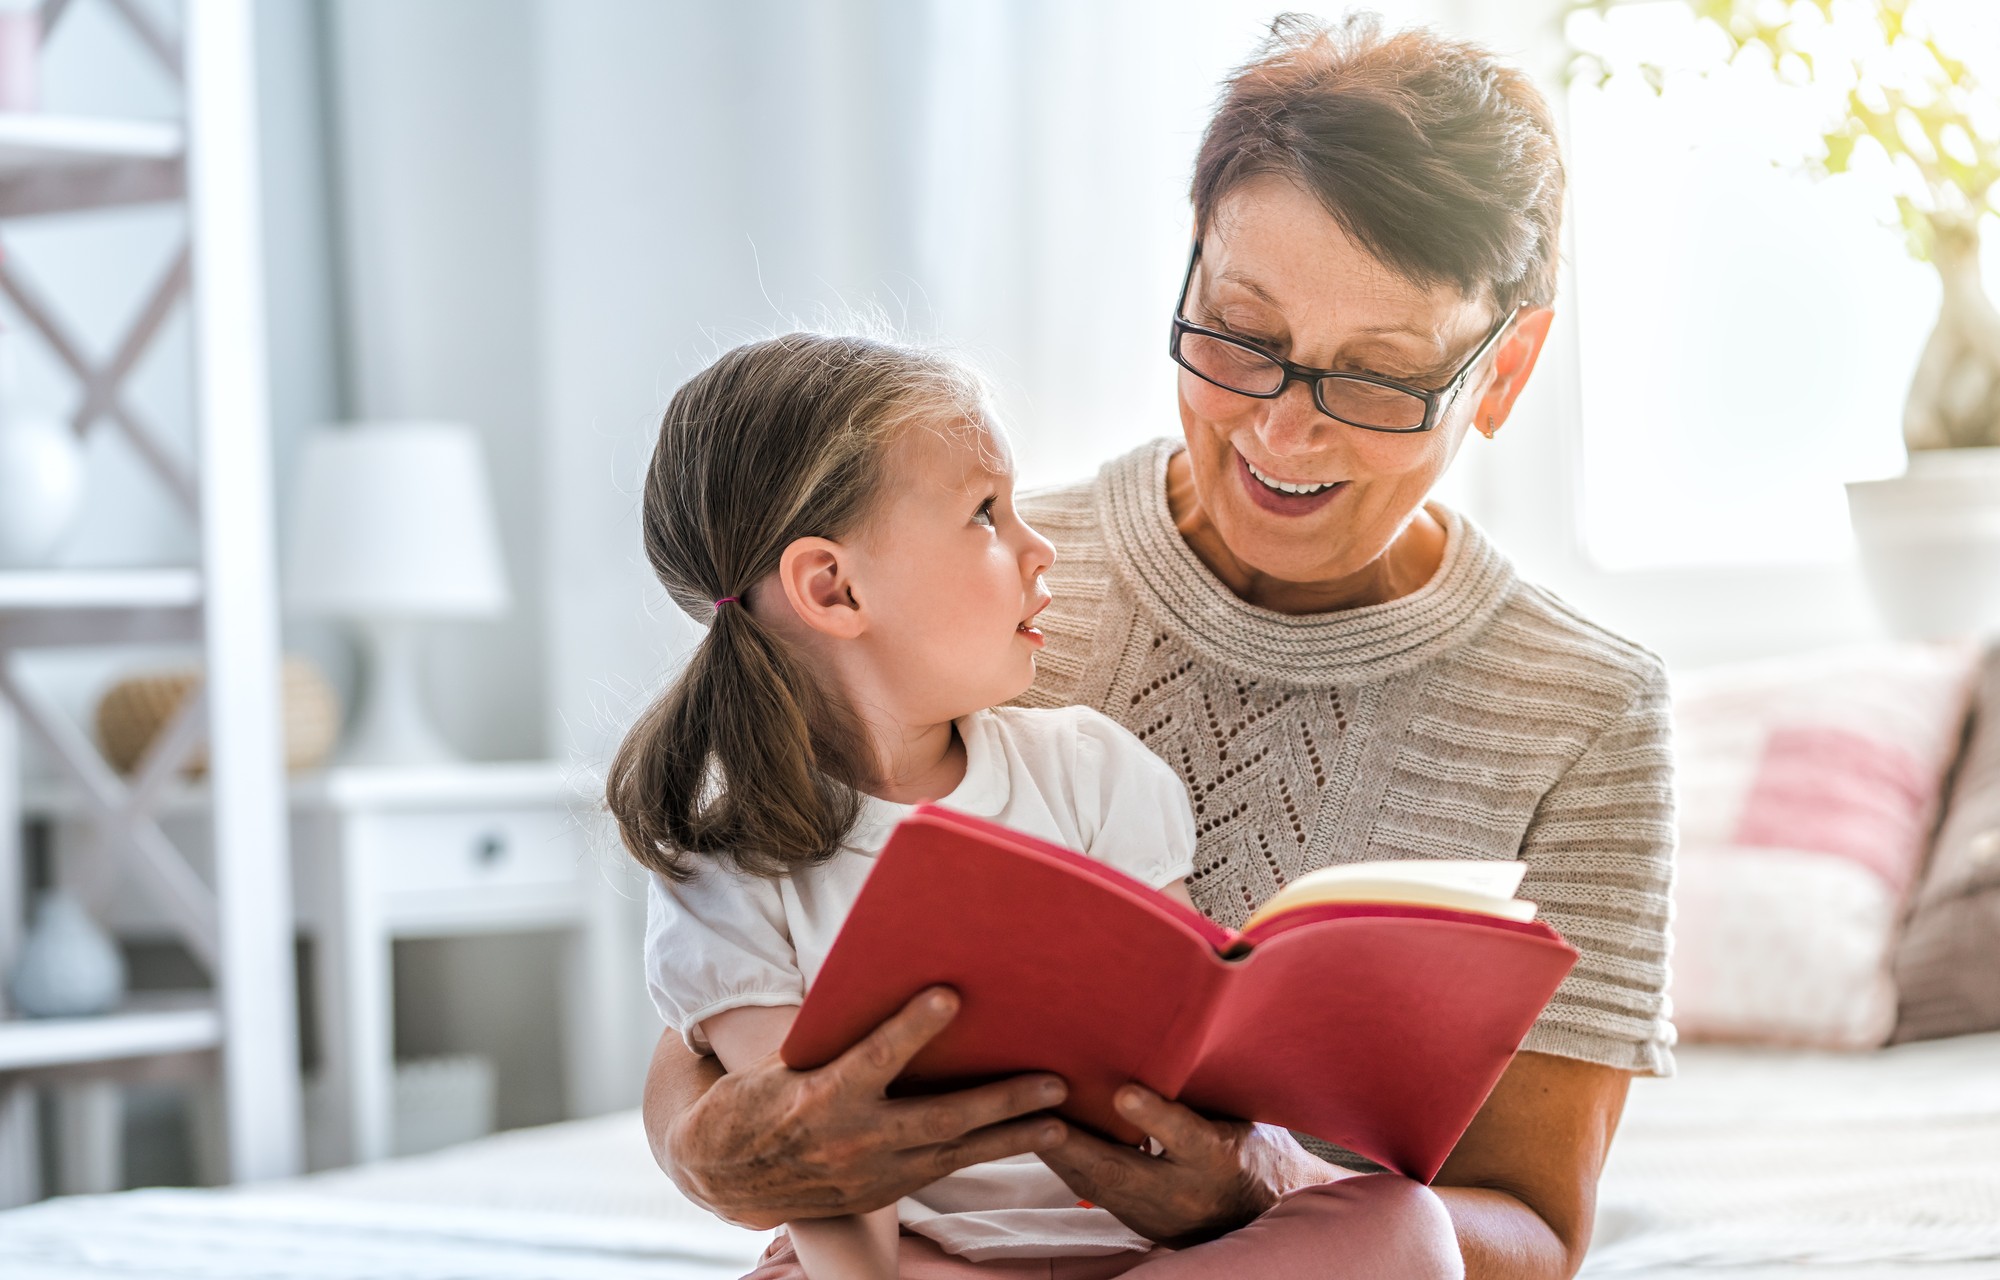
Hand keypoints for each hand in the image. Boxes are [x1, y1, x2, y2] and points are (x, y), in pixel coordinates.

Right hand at [656, 987, 1070, 1229]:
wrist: (725, 1173)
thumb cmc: (760, 1095)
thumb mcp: (786, 1061)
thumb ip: (839, 1037)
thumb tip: (888, 983)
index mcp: (822, 1095)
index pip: (875, 1058)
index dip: (912, 1028)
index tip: (950, 995)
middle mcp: (852, 1139)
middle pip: (938, 1118)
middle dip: (999, 1099)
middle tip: (1052, 1080)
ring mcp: (872, 1173)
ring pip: (955, 1154)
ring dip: (1011, 1136)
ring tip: (1059, 1119)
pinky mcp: (884, 1191)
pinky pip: (945, 1169)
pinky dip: (986, 1152)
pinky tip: (1025, 1138)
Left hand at [1037, 1086, 1335, 1247]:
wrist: (1254, 1216)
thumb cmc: (1248, 1147)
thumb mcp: (1240, 1114)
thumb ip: (1203, 1087)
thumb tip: (1172, 1035)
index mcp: (1220, 1158)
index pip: (1188, 1136)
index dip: (1156, 1115)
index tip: (1125, 1091)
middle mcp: (1185, 1192)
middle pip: (1124, 1170)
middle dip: (1075, 1142)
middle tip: (1039, 1109)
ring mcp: (1156, 1214)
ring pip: (1097, 1185)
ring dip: (1057, 1152)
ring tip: (1022, 1117)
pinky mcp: (1134, 1219)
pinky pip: (1090, 1190)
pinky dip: (1063, 1161)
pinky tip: (1036, 1136)